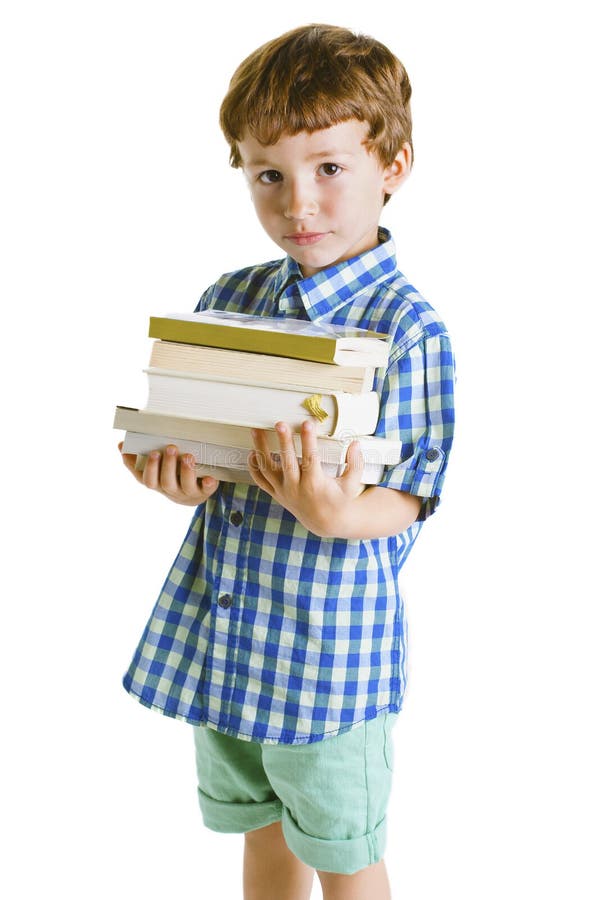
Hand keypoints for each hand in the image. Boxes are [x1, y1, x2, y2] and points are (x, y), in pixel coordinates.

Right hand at [118, 442, 219, 505]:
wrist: (193, 493)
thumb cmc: (170, 474)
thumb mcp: (154, 468)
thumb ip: (137, 458)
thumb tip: (121, 445)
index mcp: (156, 483)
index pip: (147, 480)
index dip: (149, 467)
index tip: (153, 452)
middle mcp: (171, 490)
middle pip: (166, 482)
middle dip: (167, 465)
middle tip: (170, 448)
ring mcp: (188, 493)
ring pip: (185, 486)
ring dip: (186, 471)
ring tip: (188, 456)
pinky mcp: (204, 492)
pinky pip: (207, 490)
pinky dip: (209, 484)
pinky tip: (211, 477)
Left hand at [248, 420, 364, 536]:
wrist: (325, 521)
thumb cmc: (339, 499)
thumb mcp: (352, 483)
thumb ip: (355, 463)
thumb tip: (356, 443)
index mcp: (315, 484)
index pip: (311, 459)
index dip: (309, 440)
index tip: (307, 424)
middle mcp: (296, 488)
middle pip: (287, 462)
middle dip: (283, 442)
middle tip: (280, 424)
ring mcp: (283, 491)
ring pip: (267, 469)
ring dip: (261, 449)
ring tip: (256, 431)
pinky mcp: (276, 493)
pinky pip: (260, 480)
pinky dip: (254, 467)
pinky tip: (252, 452)